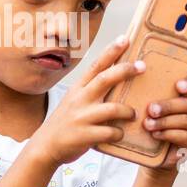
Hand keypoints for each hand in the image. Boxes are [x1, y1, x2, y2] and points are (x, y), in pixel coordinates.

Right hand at [30, 35, 142, 165]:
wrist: (45, 147)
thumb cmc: (65, 123)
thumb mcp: (74, 101)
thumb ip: (92, 91)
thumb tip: (117, 78)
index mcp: (78, 89)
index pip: (96, 65)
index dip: (111, 51)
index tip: (125, 39)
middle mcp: (79, 100)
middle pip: (104, 79)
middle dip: (124, 70)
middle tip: (141, 66)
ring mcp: (82, 117)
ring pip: (112, 109)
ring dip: (127, 111)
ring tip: (133, 114)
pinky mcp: (85, 135)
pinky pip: (110, 132)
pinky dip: (119, 133)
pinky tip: (119, 134)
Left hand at [141, 74, 186, 170]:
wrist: (159, 152)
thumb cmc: (158, 123)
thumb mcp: (158, 106)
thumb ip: (157, 93)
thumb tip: (139, 74)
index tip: (178, 85)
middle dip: (169, 106)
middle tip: (151, 109)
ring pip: (185, 120)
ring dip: (164, 121)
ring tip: (148, 124)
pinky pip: (184, 136)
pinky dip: (168, 134)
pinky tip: (156, 134)